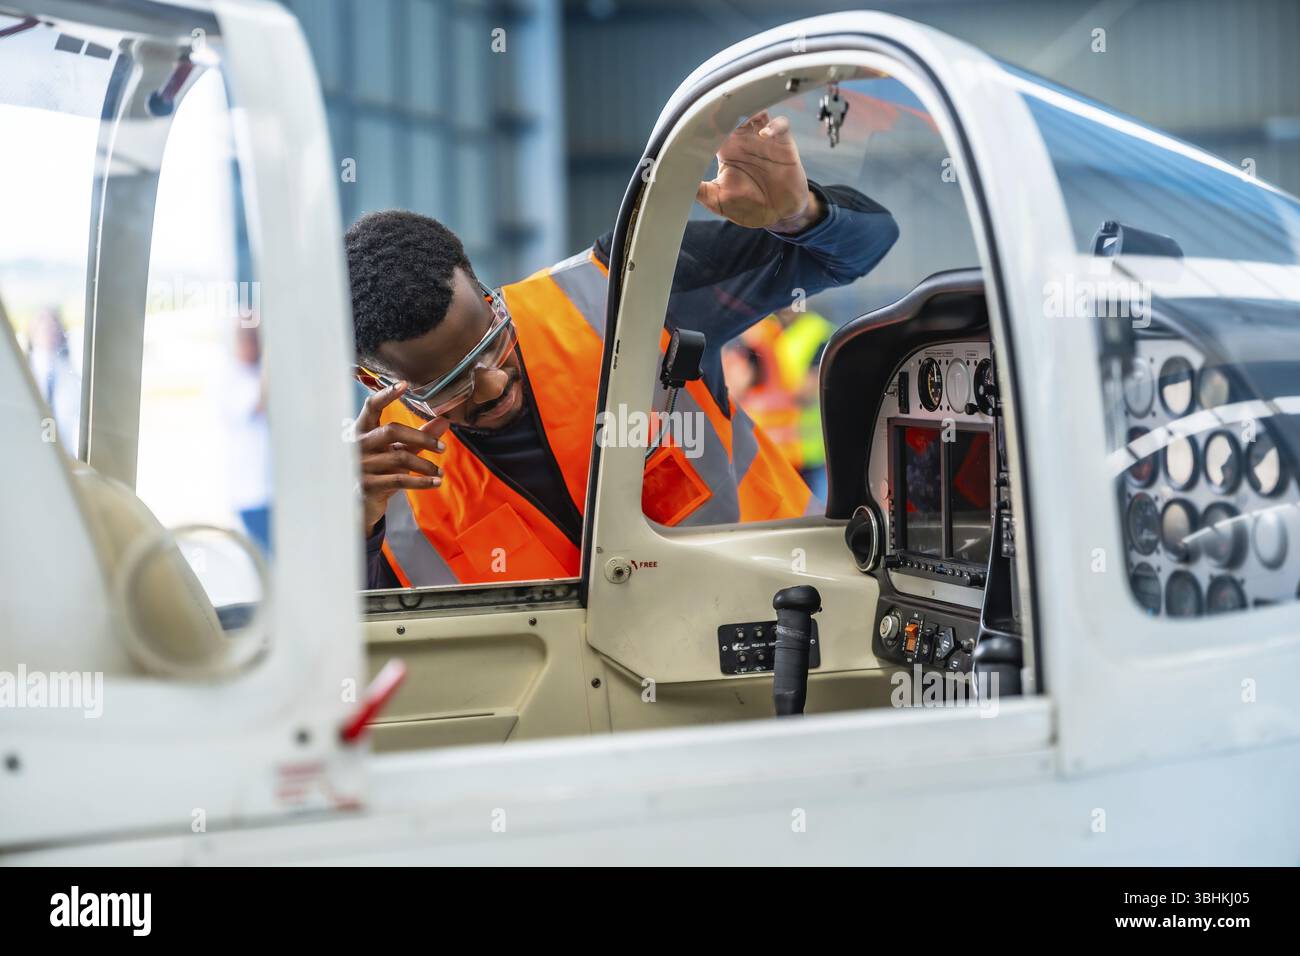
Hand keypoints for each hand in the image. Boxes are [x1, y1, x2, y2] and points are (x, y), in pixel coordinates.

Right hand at [354, 381, 449, 534]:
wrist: (359, 504)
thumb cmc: (379, 471)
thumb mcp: (398, 450)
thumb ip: (419, 436)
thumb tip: (445, 421)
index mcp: (361, 430)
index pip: (371, 407)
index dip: (386, 394)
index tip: (404, 384)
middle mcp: (358, 444)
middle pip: (391, 431)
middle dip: (421, 437)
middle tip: (442, 447)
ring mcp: (360, 464)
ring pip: (399, 457)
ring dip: (425, 465)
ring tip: (439, 471)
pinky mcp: (366, 484)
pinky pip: (399, 479)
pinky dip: (421, 481)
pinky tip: (436, 482)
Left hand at [695, 111, 822, 232]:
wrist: (778, 215)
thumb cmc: (748, 206)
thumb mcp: (719, 201)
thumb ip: (700, 191)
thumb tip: (676, 182)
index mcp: (726, 150)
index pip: (713, 129)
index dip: (706, 124)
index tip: (697, 124)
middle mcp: (744, 140)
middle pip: (734, 115)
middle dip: (726, 111)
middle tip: (717, 112)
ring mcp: (764, 140)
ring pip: (756, 113)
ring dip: (749, 112)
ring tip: (740, 118)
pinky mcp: (783, 143)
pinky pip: (780, 124)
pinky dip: (773, 125)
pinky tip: (763, 134)